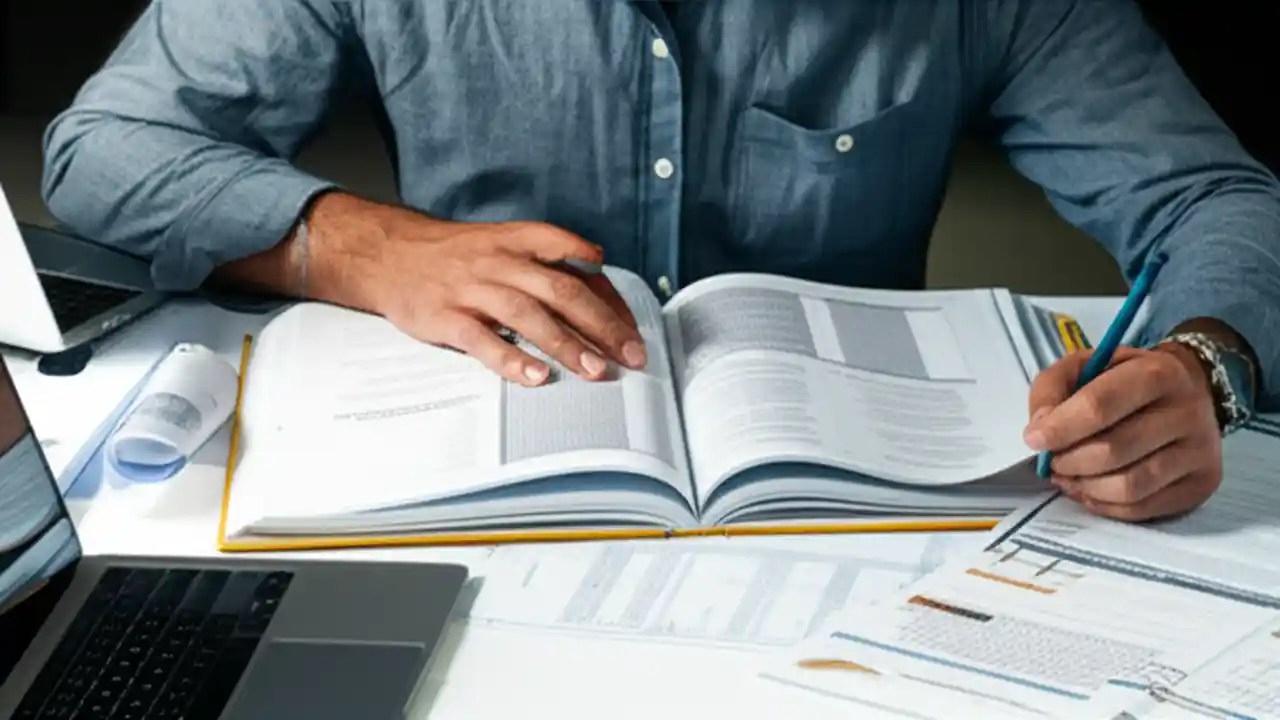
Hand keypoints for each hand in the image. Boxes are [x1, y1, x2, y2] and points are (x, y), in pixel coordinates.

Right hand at [301, 194, 646, 385]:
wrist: (389, 253)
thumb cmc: (457, 255)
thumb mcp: (502, 241)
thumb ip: (546, 258)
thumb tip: (598, 278)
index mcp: (518, 240)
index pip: (574, 259)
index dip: (607, 291)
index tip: (632, 324)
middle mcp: (500, 261)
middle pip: (561, 292)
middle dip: (602, 326)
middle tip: (630, 356)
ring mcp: (472, 289)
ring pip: (528, 315)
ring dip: (566, 345)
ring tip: (595, 371)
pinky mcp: (446, 316)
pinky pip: (482, 340)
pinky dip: (510, 359)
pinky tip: (535, 376)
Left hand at [1023, 344, 1221, 521]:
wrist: (1188, 391)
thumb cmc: (1125, 379)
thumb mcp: (1085, 366)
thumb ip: (1053, 388)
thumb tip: (1040, 429)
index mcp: (1157, 373)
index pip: (1100, 405)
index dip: (1060, 427)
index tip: (1034, 439)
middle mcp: (1187, 412)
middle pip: (1112, 451)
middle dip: (1069, 460)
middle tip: (1052, 460)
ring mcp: (1200, 452)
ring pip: (1128, 486)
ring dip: (1085, 486)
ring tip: (1068, 475)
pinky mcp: (1202, 485)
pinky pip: (1142, 508)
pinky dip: (1105, 505)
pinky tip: (1091, 489)